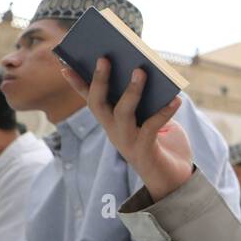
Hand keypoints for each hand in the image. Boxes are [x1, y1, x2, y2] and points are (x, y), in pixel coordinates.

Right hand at [61, 58, 193, 201]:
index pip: (91, 100)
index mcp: (112, 122)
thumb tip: (147, 73)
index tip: (65, 64)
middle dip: (100, 81)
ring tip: (140, 71)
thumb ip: (150, 100)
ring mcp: (127, 142)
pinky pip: (152, 126)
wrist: (174, 181)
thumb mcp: (153, 118)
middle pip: (99, 104)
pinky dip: (165, 111)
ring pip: (123, 113)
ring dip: (132, 91)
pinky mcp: (145, 150)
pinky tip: (176, 99)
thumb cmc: (164, 145)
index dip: (77, 84)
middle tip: (104, 58)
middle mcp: (114, 132)